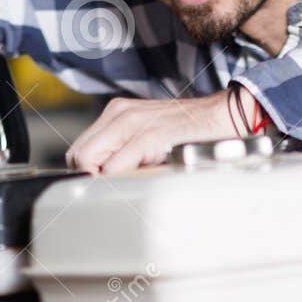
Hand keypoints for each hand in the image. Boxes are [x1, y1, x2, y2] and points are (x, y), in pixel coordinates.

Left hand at [65, 90, 238, 174]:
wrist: (223, 119)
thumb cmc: (190, 134)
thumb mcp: (149, 137)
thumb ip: (123, 151)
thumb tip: (103, 179)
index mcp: (117, 113)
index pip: (79, 149)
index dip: (86, 172)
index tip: (104, 186)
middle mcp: (120, 113)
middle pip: (78, 155)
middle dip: (90, 178)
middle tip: (116, 189)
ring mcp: (133, 122)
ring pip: (90, 160)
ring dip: (104, 180)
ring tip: (131, 184)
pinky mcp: (149, 136)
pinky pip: (116, 166)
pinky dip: (120, 180)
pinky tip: (139, 182)